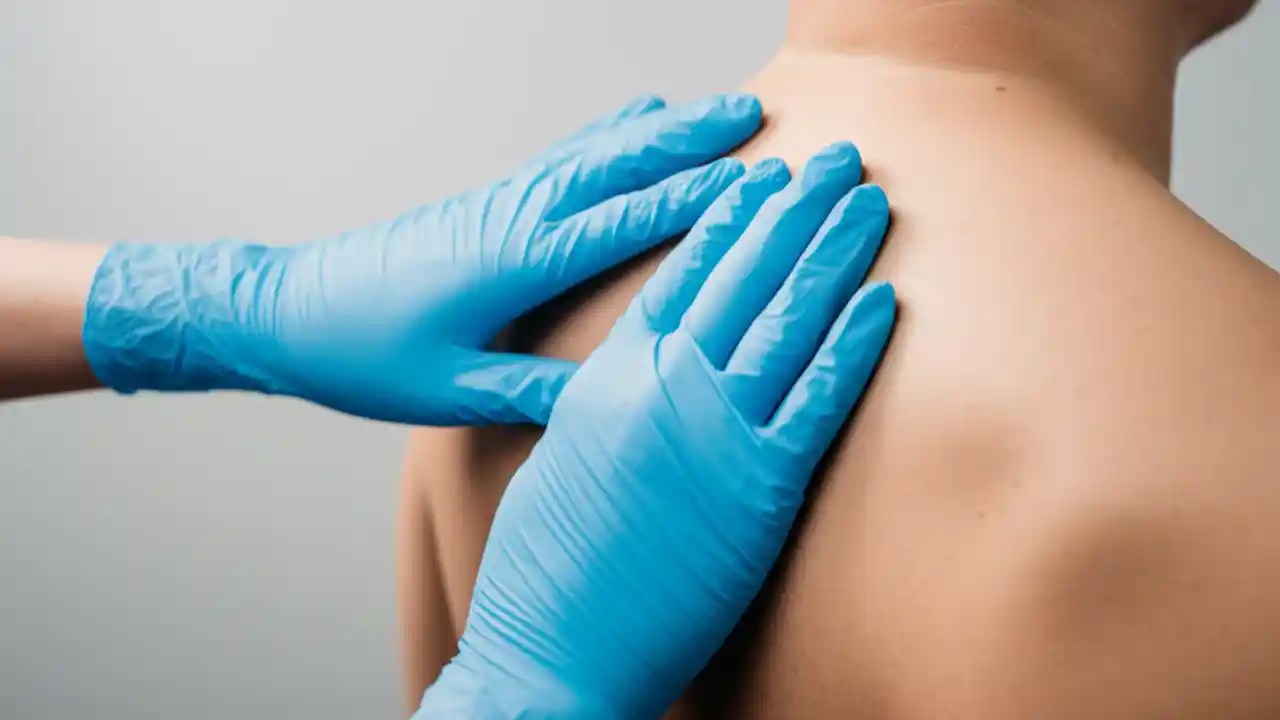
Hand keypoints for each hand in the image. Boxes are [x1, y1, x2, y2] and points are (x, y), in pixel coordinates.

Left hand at [82, 93, 761, 423]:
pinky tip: (633, 120)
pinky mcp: (488, 204)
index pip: (622, 222)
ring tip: (717, 109)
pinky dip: (608, 133)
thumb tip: (611, 401)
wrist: (288, 311)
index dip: (693, 199)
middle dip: (692, 140)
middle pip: (617, 166)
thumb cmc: (362, 355)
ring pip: (595, 152)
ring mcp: (502, 203)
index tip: (752, 178)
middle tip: (756, 113)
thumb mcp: (447, 390)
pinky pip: (563, 157)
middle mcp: (515, 218)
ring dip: (661, 128)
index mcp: (513, 263)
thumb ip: (529, 393)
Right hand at [419, 143, 895, 716]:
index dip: (731, 219)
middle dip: (793, 210)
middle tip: (834, 159)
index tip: (764, 177)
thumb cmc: (544, 565)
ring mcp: (712, 431)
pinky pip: (818, 399)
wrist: (550, 647)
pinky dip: (854, 344)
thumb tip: (642, 371)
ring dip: (832, 253)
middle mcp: (663, 385)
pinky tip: (883, 298)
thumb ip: (609, 401)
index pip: (682, 274)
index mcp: (610, 374)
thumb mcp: (562, 457)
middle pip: (743, 276)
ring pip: (786, 320)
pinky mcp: (758, 488)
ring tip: (866, 200)